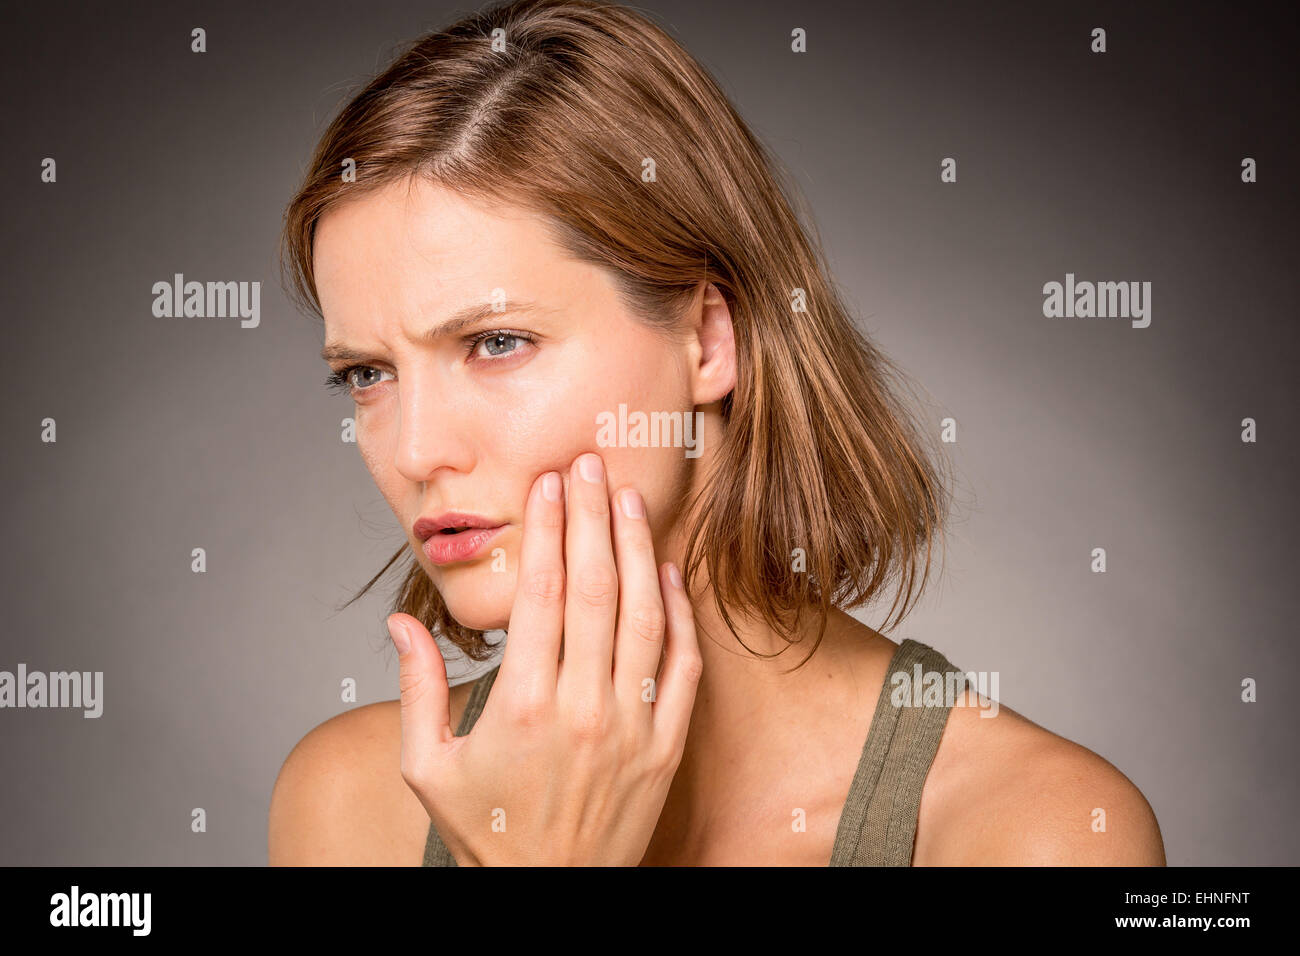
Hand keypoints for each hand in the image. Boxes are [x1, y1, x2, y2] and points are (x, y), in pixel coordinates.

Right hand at [388, 451, 702, 864]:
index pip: (543, 594)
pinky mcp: (666, 746)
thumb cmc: (486, 834)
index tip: (548, 483)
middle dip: (592, 517)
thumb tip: (400, 624)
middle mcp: (583, 709)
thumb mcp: (428, 769)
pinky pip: (681, 666)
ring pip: (644, 617)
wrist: (549, 901)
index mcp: (522, 708)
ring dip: (636, 549)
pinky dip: (679, 613)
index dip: (548, 530)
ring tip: (627, 497)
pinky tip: (667, 570)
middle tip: (590, 465)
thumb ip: (417, 690)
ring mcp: (632, 727)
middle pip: (597, 589)